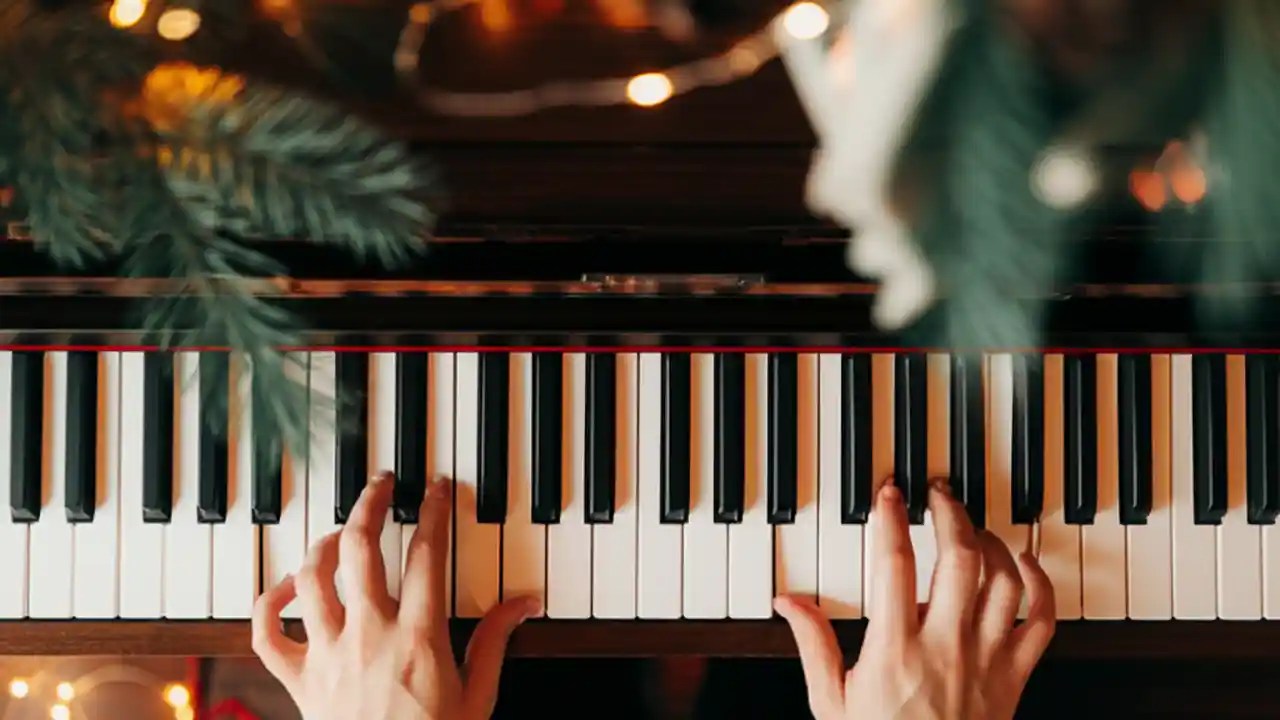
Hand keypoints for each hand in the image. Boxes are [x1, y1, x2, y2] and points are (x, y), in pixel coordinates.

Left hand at [251, 472, 539, 719]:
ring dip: (322, 542)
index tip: (436, 488)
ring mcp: (327, 655)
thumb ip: (495, 642)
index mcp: (417, 637)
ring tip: (339, 528)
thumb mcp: (478, 697)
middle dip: (369, 502)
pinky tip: (289, 586)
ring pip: (311, 576)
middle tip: (380, 483)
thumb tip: (524, 603)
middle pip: (359, 547)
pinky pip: (267, 631)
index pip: (426, 553)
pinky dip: (271, 601)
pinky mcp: (299, 679)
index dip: (433, 510)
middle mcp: (367, 635)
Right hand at [776, 480, 1054, 719]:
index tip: (888, 494)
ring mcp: (986, 660)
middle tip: (937, 493)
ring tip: (972, 526)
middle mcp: (945, 647)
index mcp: (894, 650)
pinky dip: (1039, 585)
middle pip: (959, 559)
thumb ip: (813, 645)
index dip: (890, 520)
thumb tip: (787, 601)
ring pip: (1003, 581)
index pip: (893, 565)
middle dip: (950, 513)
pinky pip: (1042, 621)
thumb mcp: (831, 703)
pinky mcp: (1015, 677)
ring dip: (991, 542)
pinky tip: (1024, 564)